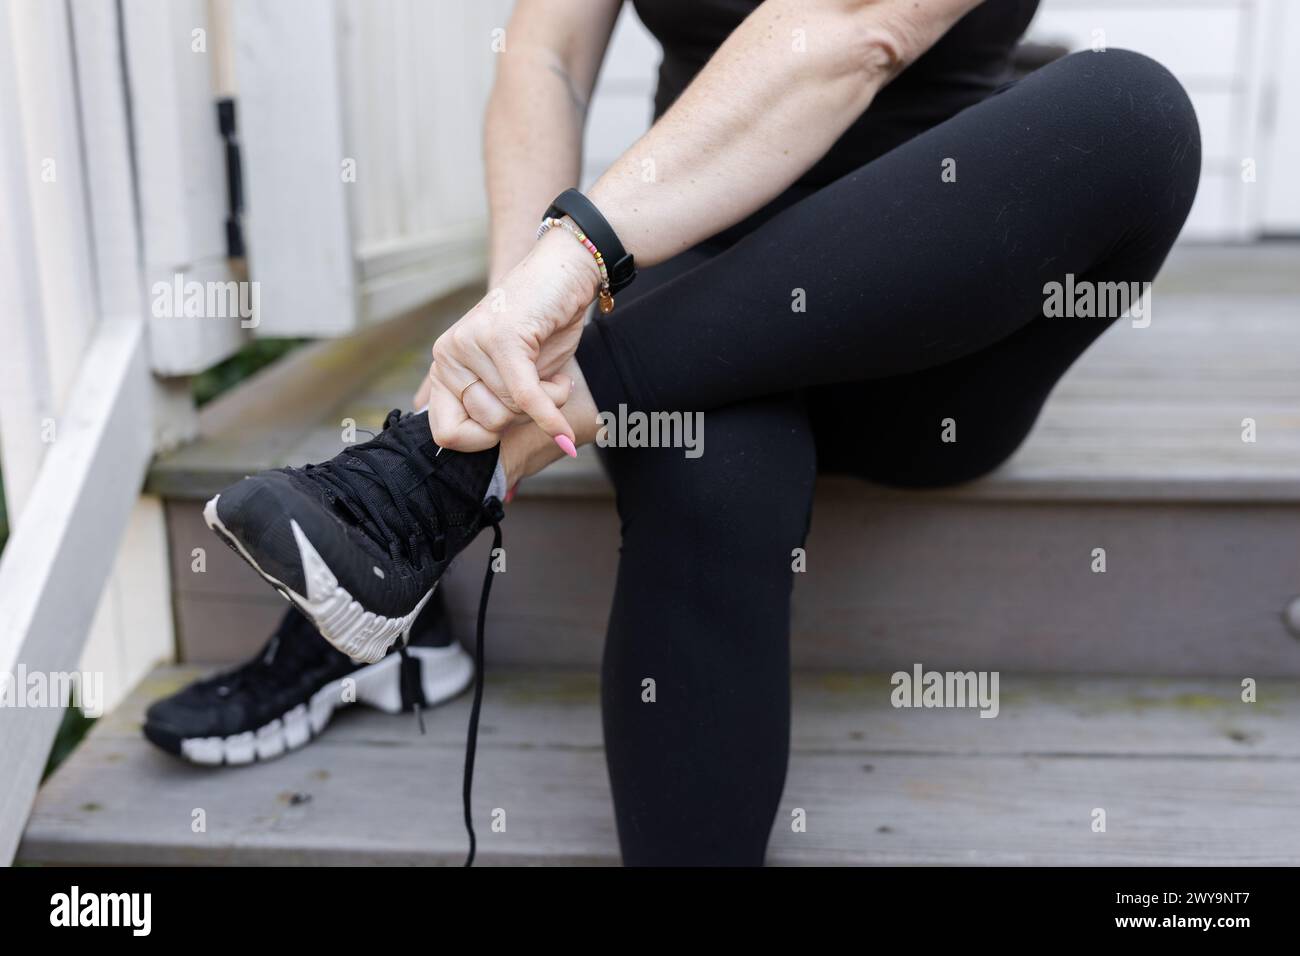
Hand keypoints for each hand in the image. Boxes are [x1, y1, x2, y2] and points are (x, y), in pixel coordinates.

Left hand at [418, 228, 600, 450]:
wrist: (566, 272)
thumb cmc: (543, 326)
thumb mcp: (512, 375)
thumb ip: (494, 405)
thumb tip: (489, 457)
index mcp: (445, 365)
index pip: (445, 433)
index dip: (481, 441)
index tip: (508, 425)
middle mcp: (449, 353)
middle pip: (487, 424)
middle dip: (523, 416)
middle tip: (539, 385)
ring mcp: (472, 344)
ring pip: (511, 410)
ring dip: (547, 401)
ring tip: (552, 371)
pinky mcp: (502, 339)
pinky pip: (526, 397)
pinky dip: (549, 418)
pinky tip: (565, 436)